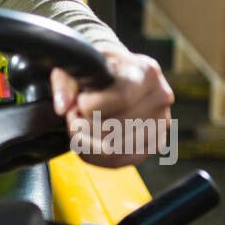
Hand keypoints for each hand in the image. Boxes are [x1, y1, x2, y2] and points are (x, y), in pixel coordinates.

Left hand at [50, 42, 175, 167]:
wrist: (119, 73)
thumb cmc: (99, 66)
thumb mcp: (79, 63)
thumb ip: (65, 81)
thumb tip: (63, 108)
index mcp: (145, 71)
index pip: (121, 99)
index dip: (89, 105)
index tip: (79, 100)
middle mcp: (160, 97)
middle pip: (114, 129)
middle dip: (83, 126)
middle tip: (75, 115)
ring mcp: (161, 122)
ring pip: (114, 150)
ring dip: (86, 142)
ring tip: (83, 124)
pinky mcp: (155, 143)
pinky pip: (119, 161)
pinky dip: (95, 155)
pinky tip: (87, 140)